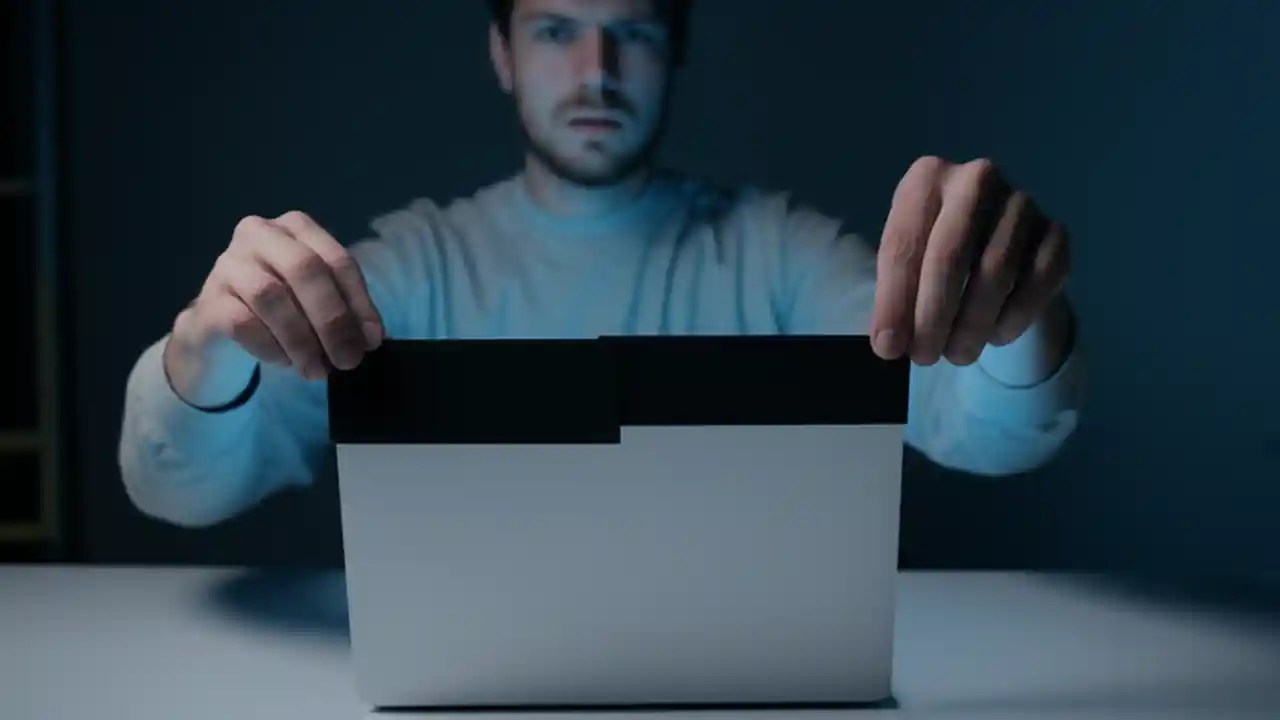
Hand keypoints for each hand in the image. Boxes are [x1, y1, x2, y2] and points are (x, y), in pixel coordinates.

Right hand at [165, 211, 384, 404]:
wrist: (219, 333)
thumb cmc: (280, 312)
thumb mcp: (317, 305)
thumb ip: (346, 312)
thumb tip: (372, 338)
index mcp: (296, 228)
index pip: (337, 260)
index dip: (359, 303)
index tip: (371, 341)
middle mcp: (259, 234)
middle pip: (306, 269)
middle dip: (333, 319)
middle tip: (347, 360)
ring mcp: (228, 264)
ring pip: (272, 295)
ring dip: (302, 340)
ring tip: (317, 370)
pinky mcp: (208, 300)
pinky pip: (243, 323)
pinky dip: (271, 347)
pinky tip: (284, 362)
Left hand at [870, 156, 1070, 365]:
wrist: (995, 249)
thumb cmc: (933, 259)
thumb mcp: (904, 269)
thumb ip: (894, 300)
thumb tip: (889, 342)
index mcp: (925, 179)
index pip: (902, 246)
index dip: (893, 302)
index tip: (888, 348)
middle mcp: (976, 179)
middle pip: (949, 256)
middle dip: (933, 316)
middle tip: (924, 358)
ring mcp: (1021, 202)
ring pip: (995, 272)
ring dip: (972, 325)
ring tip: (957, 354)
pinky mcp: (1056, 232)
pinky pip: (1037, 281)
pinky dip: (1014, 316)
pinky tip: (995, 336)